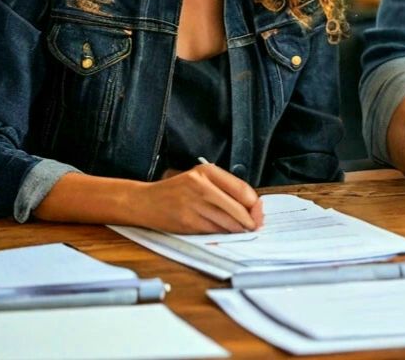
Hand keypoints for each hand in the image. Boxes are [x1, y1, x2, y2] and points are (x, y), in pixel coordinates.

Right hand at [132, 162, 263, 232]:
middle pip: (237, 207)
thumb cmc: (176, 190)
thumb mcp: (199, 177)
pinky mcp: (187, 222)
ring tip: (244, 231)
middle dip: (250, 220)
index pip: (241, 188)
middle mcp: (201, 186)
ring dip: (238, 229)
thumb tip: (250, 203)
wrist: (145, 201)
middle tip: (255, 225)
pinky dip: (223, 234)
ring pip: (227, 222)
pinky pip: (213, 231)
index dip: (254, 204)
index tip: (259, 211)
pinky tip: (227, 233)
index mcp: (207, 171)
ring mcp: (194, 205)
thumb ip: (222, 186)